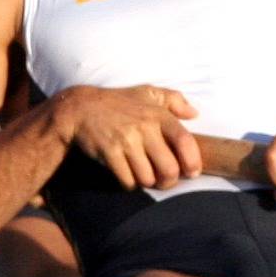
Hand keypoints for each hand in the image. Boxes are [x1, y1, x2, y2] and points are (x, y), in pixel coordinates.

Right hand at [53, 85, 201, 190]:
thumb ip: (174, 100)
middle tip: (165, 180)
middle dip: (169, 181)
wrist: (81, 108)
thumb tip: (194, 114)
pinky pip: (128, 181)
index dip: (193, 162)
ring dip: (147, 182)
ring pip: (148, 178)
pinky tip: (128, 175)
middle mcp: (144, 128)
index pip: (185, 142)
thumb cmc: (118, 102)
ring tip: (144, 176)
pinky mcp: (109, 153)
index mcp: (158, 115)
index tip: (192, 172)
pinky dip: (130, 184)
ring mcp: (126, 141)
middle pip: (169, 169)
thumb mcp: (147, 92)